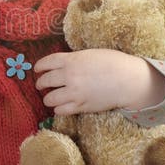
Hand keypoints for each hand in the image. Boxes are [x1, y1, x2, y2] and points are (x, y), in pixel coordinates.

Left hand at [34, 49, 164, 114]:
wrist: (128, 80)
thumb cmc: (113, 63)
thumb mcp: (90, 54)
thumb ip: (74, 59)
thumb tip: (62, 64)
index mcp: (71, 60)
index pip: (47, 62)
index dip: (39, 66)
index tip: (37, 69)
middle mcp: (69, 76)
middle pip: (45, 80)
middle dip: (41, 83)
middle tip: (41, 85)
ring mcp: (74, 93)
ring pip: (49, 98)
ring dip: (47, 98)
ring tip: (49, 97)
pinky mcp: (81, 106)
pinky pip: (60, 110)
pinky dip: (58, 109)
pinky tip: (60, 106)